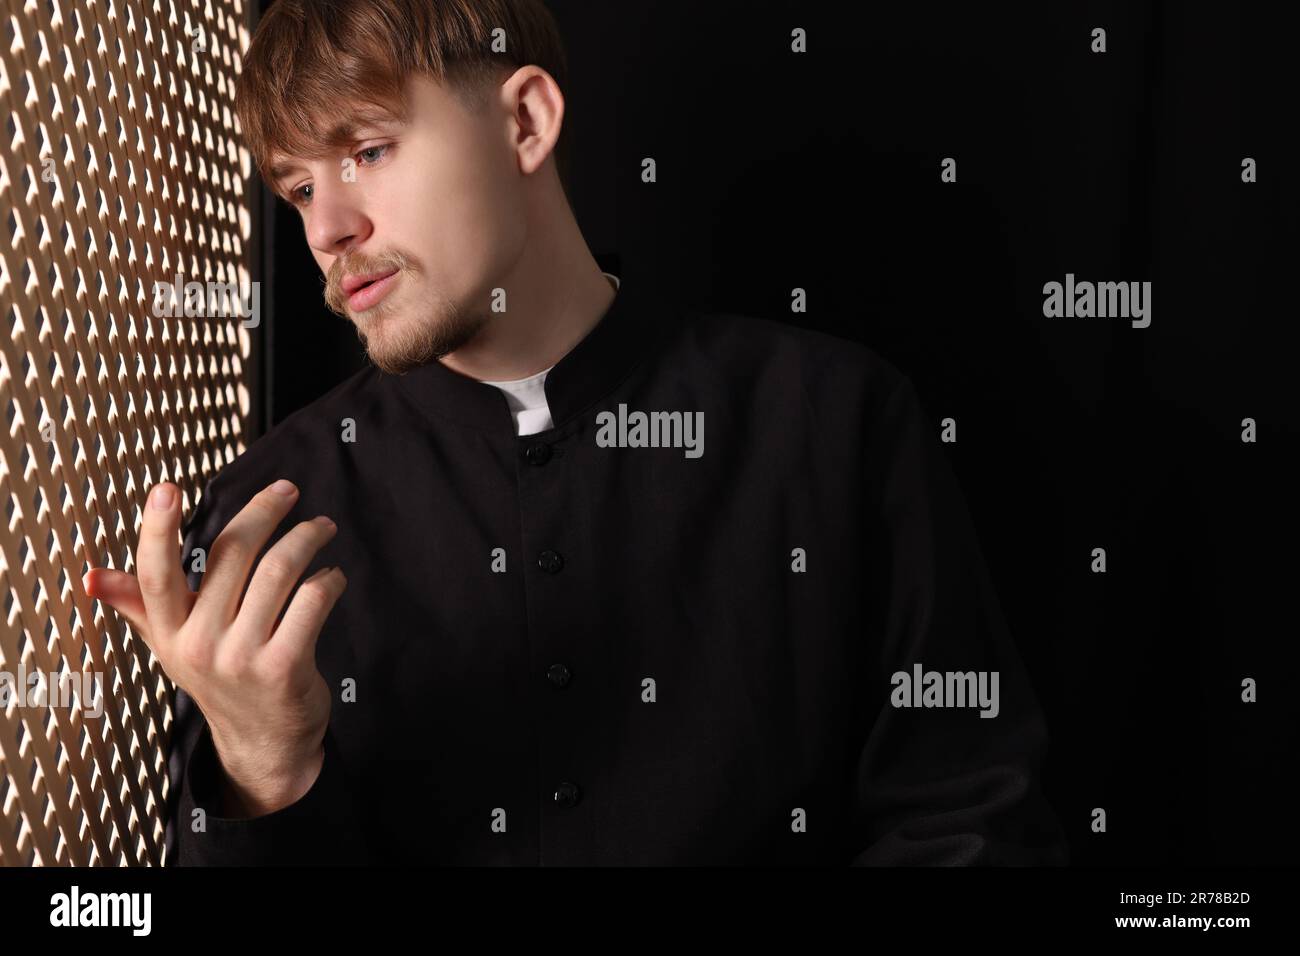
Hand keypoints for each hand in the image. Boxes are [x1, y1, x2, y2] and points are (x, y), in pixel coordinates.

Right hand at [83, 478, 345, 817]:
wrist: (262, 744)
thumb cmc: (220, 680)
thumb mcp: (172, 645)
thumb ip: (138, 605)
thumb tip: (91, 576)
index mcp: (170, 632)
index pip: (156, 574)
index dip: (157, 530)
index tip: (165, 489)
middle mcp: (201, 644)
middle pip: (233, 554)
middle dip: (265, 512)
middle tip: (288, 491)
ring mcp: (243, 657)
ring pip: (279, 570)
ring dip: (306, 538)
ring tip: (321, 528)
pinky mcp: (285, 668)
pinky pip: (312, 601)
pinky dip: (328, 579)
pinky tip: (331, 576)